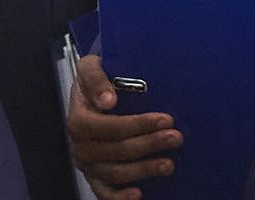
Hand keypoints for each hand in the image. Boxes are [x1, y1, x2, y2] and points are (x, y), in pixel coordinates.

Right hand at [67, 53, 181, 199]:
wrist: (90, 96)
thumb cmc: (94, 83)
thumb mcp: (90, 67)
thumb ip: (94, 77)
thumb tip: (107, 101)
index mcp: (78, 120)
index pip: (109, 127)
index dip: (138, 124)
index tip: (166, 118)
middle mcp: (80, 146)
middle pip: (118, 150)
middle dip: (150, 144)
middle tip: (176, 137)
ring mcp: (88, 165)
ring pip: (116, 173)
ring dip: (145, 170)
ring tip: (170, 164)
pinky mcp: (95, 179)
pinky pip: (104, 193)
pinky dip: (120, 198)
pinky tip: (139, 195)